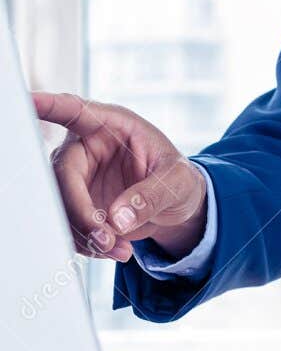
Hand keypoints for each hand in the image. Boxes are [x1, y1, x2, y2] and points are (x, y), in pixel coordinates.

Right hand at [33, 91, 208, 262]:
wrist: (176, 205)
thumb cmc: (178, 179)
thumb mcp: (179, 182)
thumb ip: (151, 195)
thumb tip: (118, 219)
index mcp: (112, 126)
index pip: (76, 111)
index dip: (51, 105)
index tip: (31, 101)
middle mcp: (87, 148)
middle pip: (62, 174)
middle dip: (80, 212)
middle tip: (106, 237)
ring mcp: (79, 177)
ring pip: (61, 204)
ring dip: (85, 234)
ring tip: (120, 249)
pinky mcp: (78, 203)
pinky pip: (69, 224)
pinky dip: (86, 243)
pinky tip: (112, 248)